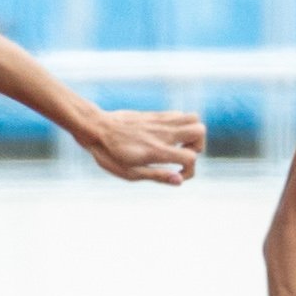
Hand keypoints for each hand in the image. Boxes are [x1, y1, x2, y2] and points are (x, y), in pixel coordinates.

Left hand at [80, 107, 206, 184]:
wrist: (95, 128)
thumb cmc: (109, 154)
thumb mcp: (130, 173)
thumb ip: (157, 175)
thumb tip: (180, 181)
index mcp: (157, 150)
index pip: (191, 157)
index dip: (189, 171)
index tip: (176, 175)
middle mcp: (163, 133)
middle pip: (200, 131)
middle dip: (198, 147)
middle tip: (181, 155)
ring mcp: (160, 121)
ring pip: (193, 118)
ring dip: (192, 133)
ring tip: (178, 144)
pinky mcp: (156, 115)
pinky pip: (180, 115)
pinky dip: (181, 125)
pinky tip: (166, 136)